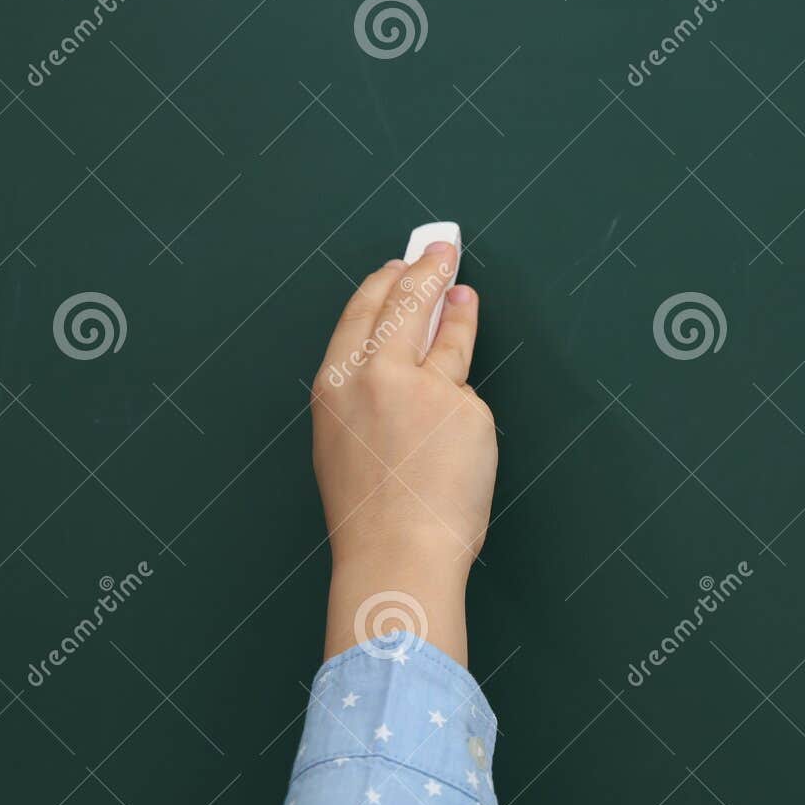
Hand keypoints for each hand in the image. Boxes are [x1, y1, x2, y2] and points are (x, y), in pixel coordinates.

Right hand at [311, 242, 495, 665]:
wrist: (397, 553)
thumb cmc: (368, 513)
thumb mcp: (343, 441)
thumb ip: (365, 393)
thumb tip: (401, 351)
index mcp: (335, 384)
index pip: (363, 312)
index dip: (385, 283)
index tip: (401, 266)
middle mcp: (377, 376)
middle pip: (406, 304)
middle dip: (426, 270)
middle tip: (440, 251)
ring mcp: (425, 389)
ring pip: (448, 339)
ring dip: (458, 310)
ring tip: (464, 294)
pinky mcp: (467, 409)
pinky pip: (468, 400)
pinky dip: (465, 410)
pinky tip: (460, 429)